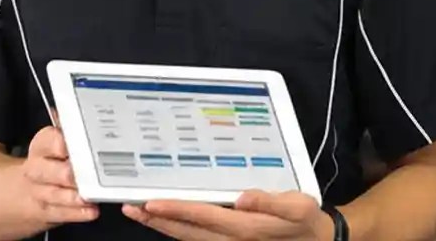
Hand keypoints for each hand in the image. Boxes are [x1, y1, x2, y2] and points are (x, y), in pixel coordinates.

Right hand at [20, 123, 98, 225]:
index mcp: (41, 146)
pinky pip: (60, 213)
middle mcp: (36, 169)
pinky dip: (76, 213)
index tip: (71, 145)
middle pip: (46, 170)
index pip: (48, 141)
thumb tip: (69, 109)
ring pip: (53, 194)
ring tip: (88, 196)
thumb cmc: (52, 159)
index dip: (59, 143)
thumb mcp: (55, 140)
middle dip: (64, 173)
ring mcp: (40, 191)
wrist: (28, 188)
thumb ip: (66, 125)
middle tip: (82, 173)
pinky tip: (90, 211)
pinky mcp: (47, 211)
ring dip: (71, 196)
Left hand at [122, 190, 332, 239]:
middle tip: (130, 208)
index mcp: (246, 229)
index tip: (151, 203)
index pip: (203, 217)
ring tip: (139, 213)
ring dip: (162, 228)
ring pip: (188, 239)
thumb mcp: (298, 206)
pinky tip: (165, 222)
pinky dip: (177, 232)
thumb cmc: (305, 221)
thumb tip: (242, 198)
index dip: (176, 210)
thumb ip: (271, 202)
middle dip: (157, 221)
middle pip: (186, 233)